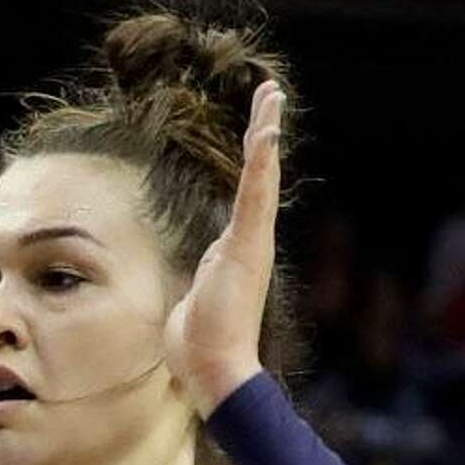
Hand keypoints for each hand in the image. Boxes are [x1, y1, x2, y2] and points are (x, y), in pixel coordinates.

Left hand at [163, 81, 286, 416]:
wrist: (216, 370)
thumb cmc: (199, 346)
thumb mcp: (192, 304)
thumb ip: (197, 288)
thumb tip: (193, 290)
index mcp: (235, 252)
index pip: (246, 197)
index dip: (252, 163)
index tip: (258, 130)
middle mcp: (249, 242)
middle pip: (260, 177)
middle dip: (265, 134)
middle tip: (272, 94)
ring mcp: (251, 243)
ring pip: (260, 177)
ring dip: (265, 133)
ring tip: (271, 96)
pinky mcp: (245, 247)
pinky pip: (254, 195)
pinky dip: (261, 161)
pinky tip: (266, 129)